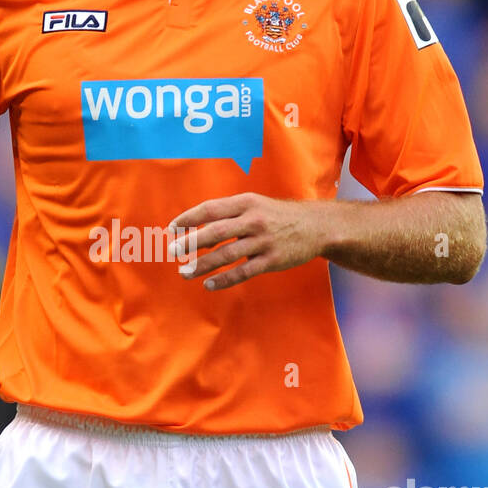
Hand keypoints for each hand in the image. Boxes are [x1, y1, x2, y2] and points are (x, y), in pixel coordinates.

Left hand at [168, 192, 330, 290]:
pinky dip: (224, 280)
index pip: (210, 209)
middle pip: (215, 232)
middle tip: (172, 252)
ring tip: (184, 272)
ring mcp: (263, 241)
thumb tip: (195, 226)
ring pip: (226, 255)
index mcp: (246, 202)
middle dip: (190, 243)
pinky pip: (243, 272)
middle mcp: (253, 220)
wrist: (316, 226)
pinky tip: (208, 284)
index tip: (171, 229)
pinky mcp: (272, 260)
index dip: (188, 219)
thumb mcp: (255, 204)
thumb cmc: (277, 215)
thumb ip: (228, 212)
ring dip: (202, 265)